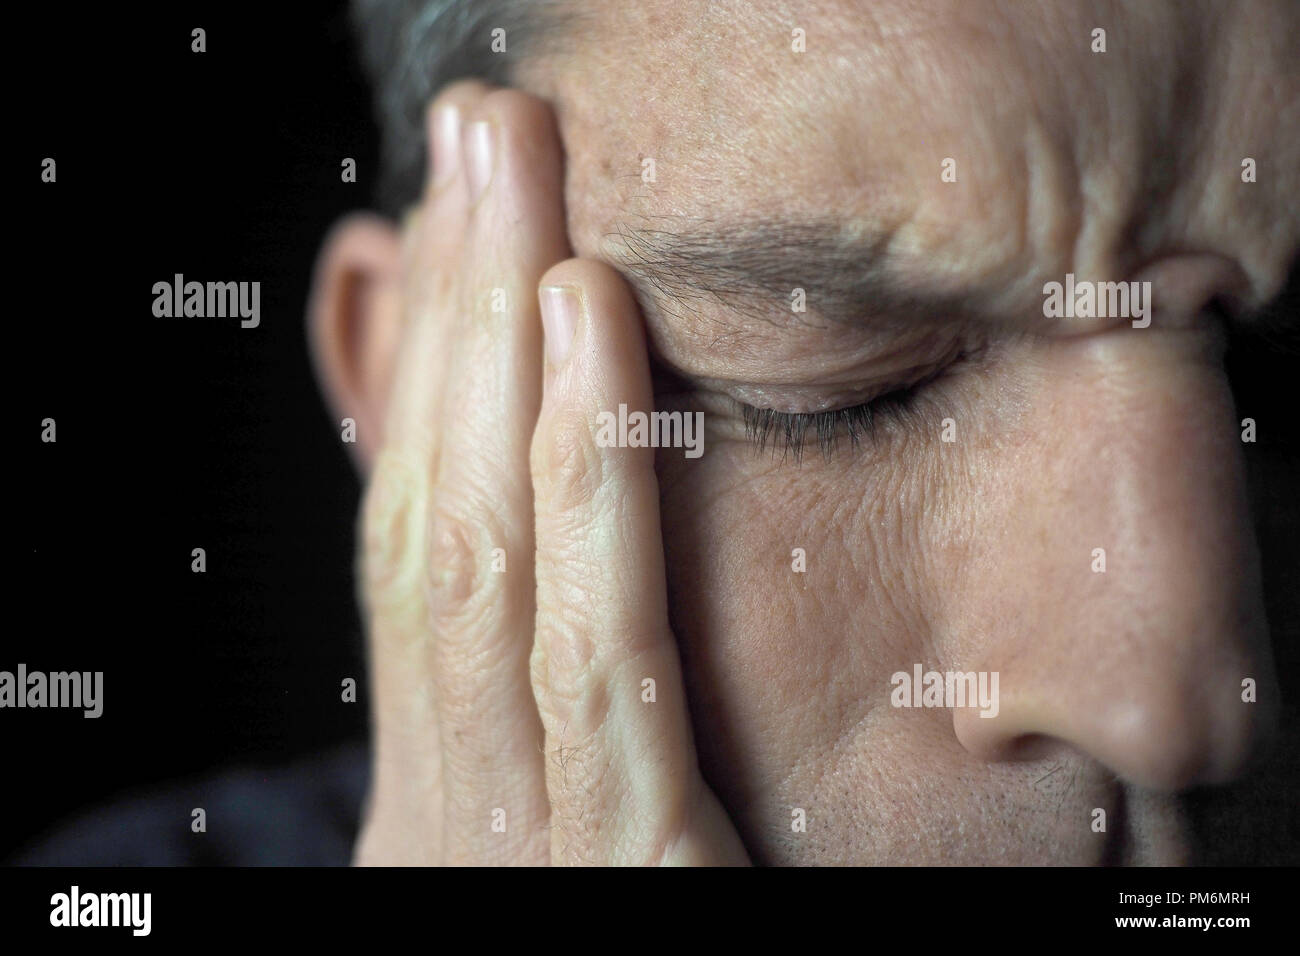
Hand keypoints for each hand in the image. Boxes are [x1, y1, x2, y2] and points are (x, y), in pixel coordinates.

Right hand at [351, 81, 749, 865]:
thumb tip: (547, 540)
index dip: (414, 379)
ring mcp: (509, 830)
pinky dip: (579, 478)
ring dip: (489, 350)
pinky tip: (582, 336)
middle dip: (444, 310)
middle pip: (431, 513)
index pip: (413, 548)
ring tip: (509, 188)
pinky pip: (588, 644)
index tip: (445, 232)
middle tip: (475, 137)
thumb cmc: (610, 925)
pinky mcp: (613, 861)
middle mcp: (445, 797)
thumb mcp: (563, 836)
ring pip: (476, 551)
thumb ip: (549, 705)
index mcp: (436, 790)